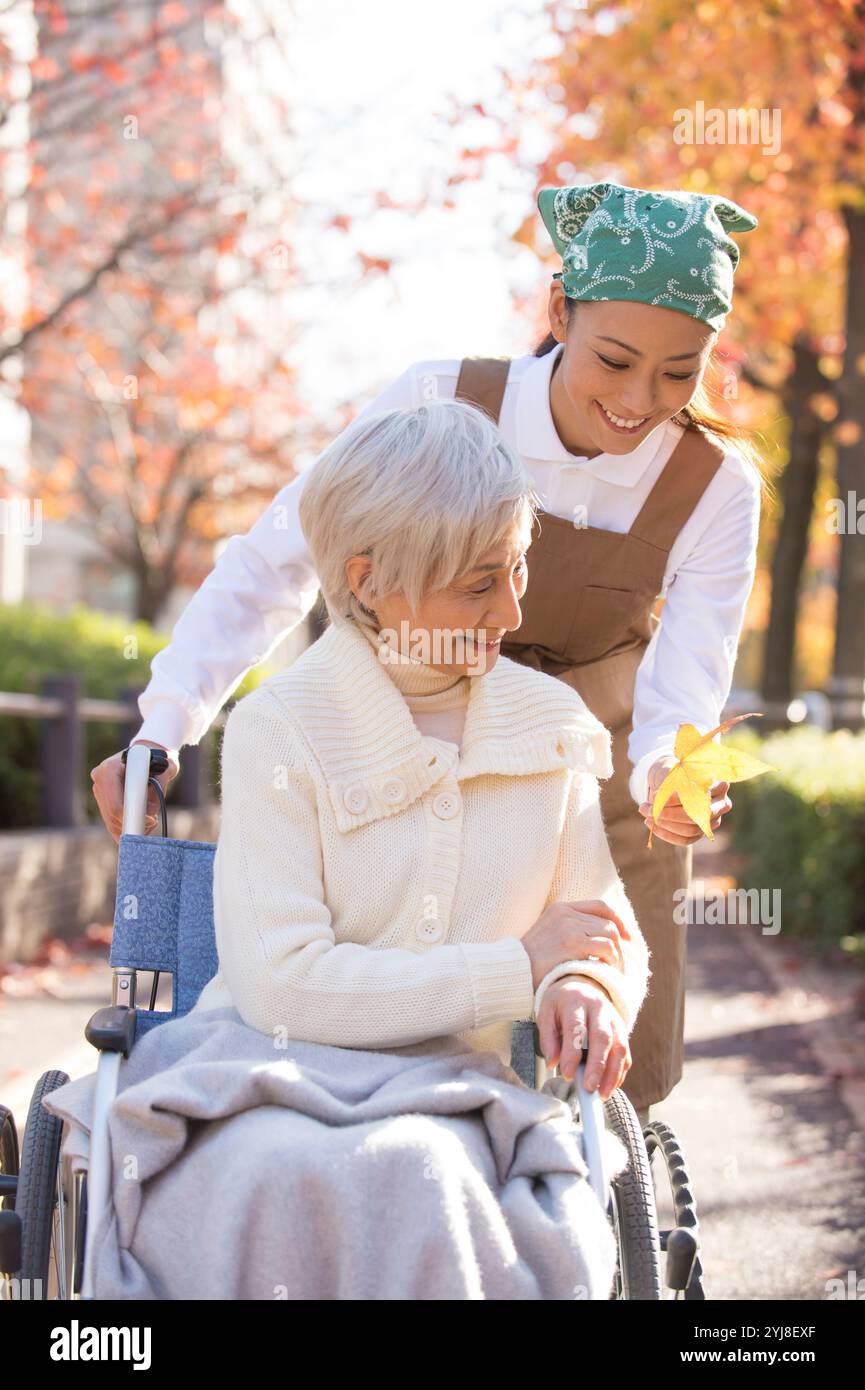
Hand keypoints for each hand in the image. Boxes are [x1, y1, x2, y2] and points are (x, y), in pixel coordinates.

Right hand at [90, 741, 179, 843]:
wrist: (150, 752)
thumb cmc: (159, 761)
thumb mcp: (165, 772)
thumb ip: (157, 794)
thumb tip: (148, 816)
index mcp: (110, 768)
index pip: (116, 804)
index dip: (133, 818)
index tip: (152, 820)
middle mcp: (100, 777)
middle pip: (111, 814)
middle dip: (131, 825)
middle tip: (152, 824)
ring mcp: (98, 787)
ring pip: (109, 819)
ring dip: (128, 828)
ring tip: (149, 824)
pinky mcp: (101, 796)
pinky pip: (109, 818)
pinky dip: (124, 827)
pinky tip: (139, 826)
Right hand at [521, 899, 630, 993]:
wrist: (509, 971)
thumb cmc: (528, 962)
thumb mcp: (547, 936)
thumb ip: (568, 930)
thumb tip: (595, 937)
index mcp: (561, 908)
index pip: (600, 906)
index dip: (618, 920)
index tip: (626, 937)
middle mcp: (566, 913)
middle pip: (608, 923)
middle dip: (619, 944)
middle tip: (618, 964)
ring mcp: (569, 926)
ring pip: (610, 935)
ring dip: (616, 955)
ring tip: (612, 970)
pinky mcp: (571, 943)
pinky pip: (605, 948)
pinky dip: (611, 961)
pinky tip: (605, 971)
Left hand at [536, 978, 630, 1100]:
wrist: (581, 985)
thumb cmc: (561, 1004)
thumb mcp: (546, 1013)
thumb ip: (548, 1038)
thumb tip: (553, 1063)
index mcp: (576, 1002)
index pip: (576, 1029)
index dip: (572, 1054)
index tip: (568, 1075)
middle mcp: (598, 1008)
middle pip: (603, 1037)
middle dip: (598, 1066)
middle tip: (590, 1088)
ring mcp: (614, 1018)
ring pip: (619, 1046)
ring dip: (613, 1073)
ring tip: (603, 1094)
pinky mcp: (622, 1029)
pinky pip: (625, 1052)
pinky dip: (620, 1071)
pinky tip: (611, 1086)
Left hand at [638, 756, 731, 845]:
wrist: (674, 780)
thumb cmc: (674, 773)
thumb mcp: (671, 772)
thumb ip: (668, 783)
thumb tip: (658, 799)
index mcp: (719, 783)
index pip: (699, 795)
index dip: (676, 798)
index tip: (654, 796)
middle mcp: (722, 802)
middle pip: (697, 815)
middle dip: (669, 814)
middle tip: (647, 809)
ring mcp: (715, 819)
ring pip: (692, 830)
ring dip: (666, 825)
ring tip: (647, 816)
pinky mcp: (704, 831)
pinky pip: (686, 840)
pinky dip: (667, 835)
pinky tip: (653, 827)